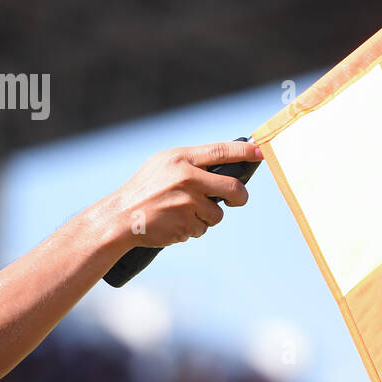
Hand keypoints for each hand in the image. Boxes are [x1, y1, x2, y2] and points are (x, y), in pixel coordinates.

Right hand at [102, 141, 262, 247]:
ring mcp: (187, 203)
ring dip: (207, 217)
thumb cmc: (145, 189)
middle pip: (233, 188)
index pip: (221, 151)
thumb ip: (193, 162)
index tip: (261, 152)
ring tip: (183, 213)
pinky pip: (202, 229)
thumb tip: (228, 164)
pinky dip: (193, 229)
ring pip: (218, 214)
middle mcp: (186, 178)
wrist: (120, 218)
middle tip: (238, 200)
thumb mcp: (164, 165)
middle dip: (240, 197)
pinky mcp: (185, 225)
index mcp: (181, 159)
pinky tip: (174, 223)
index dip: (245, 152)